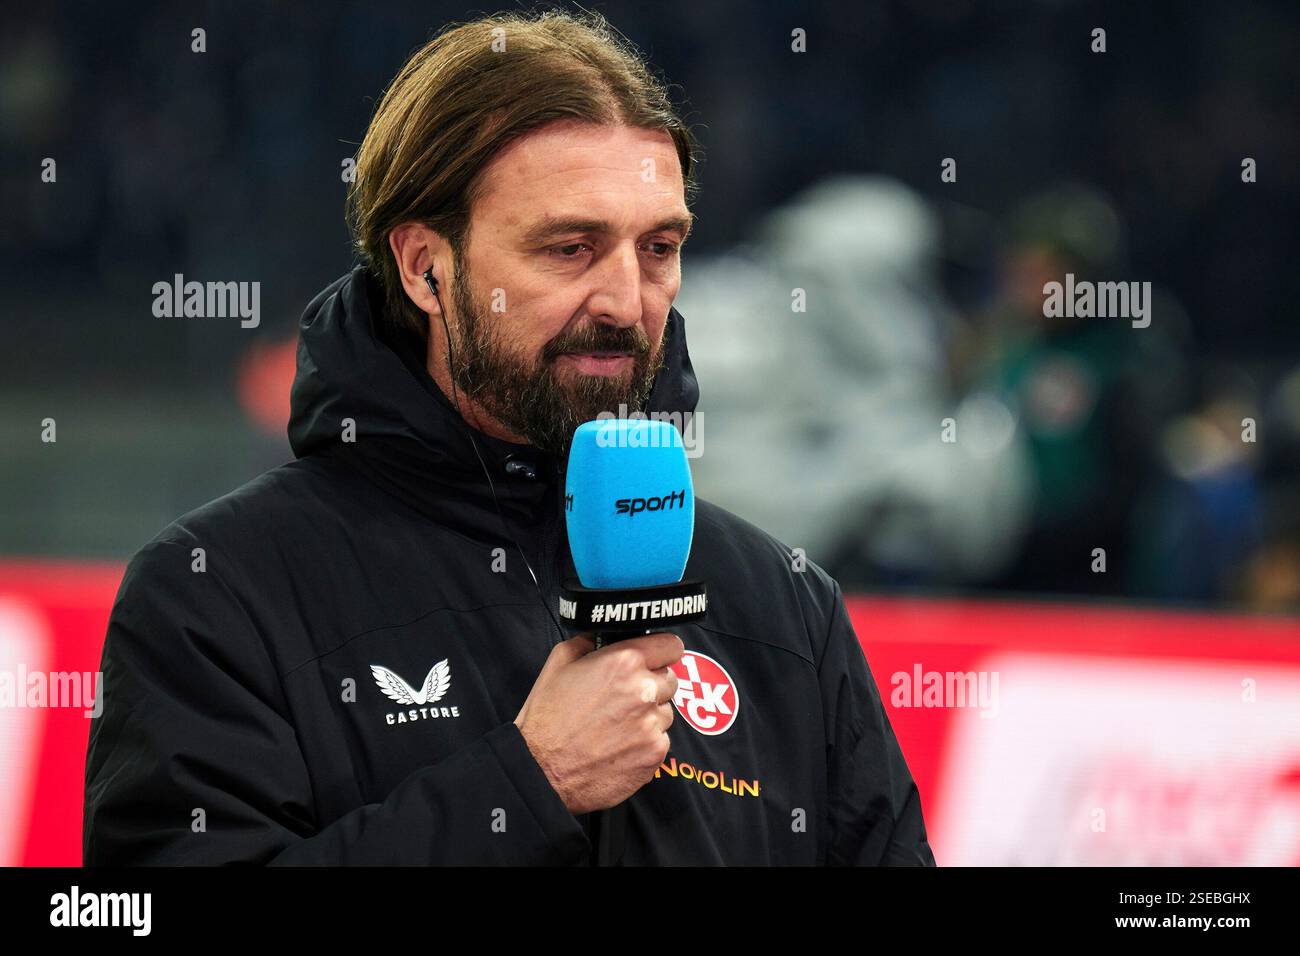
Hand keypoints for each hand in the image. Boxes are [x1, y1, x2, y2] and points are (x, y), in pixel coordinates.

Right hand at [514, 632, 682, 814]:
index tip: (655, 659)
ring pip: (666, 711)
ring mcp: (652, 723)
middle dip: (653, 684)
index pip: (671, 645)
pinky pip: (660, 739)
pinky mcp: (655, 752)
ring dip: (649, 715)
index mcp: (623, 662)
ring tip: (616, 725)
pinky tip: (618, 746)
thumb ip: (588, 642)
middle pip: (670, 679)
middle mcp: (644, 690)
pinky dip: (645, 742)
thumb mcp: (558, 664)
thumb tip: (603, 636)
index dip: (662, 652)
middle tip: (625, 697)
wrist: (542, 771)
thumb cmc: (547, 719)